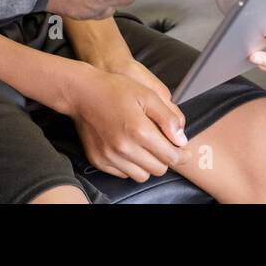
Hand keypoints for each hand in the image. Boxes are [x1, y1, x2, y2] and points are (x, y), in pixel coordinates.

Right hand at [64, 64, 189, 181]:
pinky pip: (124, 174)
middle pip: (158, 169)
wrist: (82, 92)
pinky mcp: (99, 160)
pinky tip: (129, 149)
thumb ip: (168, 117)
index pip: (171, 156)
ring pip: (142, 176)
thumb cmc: (115, 89)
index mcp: (139, 130)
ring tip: (145, 147)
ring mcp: (110, 156)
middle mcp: (124, 148)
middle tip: (163, 145)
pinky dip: (130, 166)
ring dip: (148, 165)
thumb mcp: (147, 94)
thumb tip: (181, 139)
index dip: (182, 155)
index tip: (184, 151)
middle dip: (165, 159)